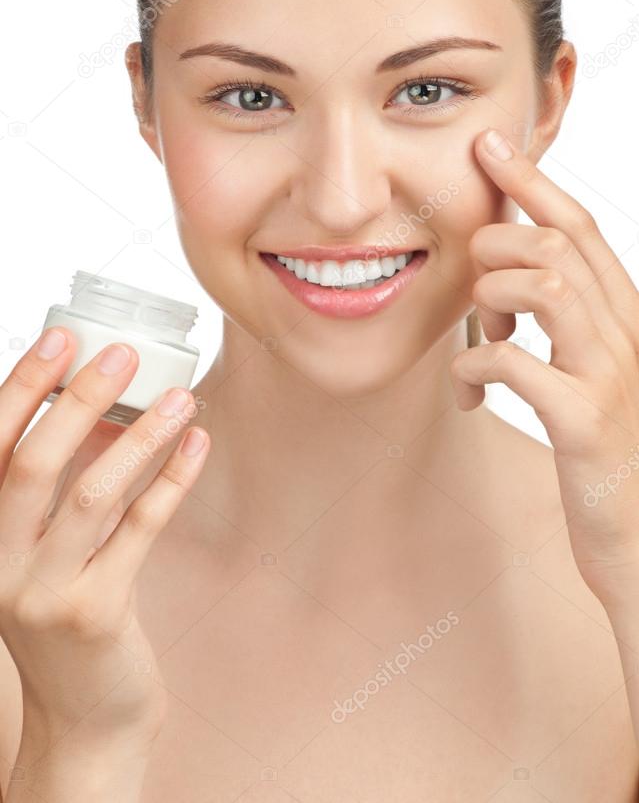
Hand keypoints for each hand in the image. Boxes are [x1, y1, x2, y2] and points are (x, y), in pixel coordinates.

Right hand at [0, 327, 209, 747]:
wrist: (82, 719)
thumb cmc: (67, 617)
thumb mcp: (46, 550)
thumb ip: (64, 487)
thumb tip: (104, 406)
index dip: (21, 388)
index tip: (60, 338)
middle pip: (32, 464)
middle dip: (76, 400)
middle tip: (123, 355)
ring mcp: (44, 595)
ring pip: (92, 495)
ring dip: (141, 437)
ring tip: (181, 397)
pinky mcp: (97, 614)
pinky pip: (140, 531)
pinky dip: (171, 482)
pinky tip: (197, 446)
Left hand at [450, 127, 638, 612]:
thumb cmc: (610, 458)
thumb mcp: (598, 378)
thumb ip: (569, 327)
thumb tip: (518, 289)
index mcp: (629, 316)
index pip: (578, 226)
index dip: (531, 180)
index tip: (487, 147)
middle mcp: (626, 332)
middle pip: (554, 241)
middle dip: (495, 247)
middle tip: (479, 292)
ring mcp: (607, 374)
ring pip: (539, 283)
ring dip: (489, 300)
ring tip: (484, 337)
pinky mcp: (581, 421)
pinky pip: (511, 361)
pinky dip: (474, 365)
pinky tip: (471, 392)